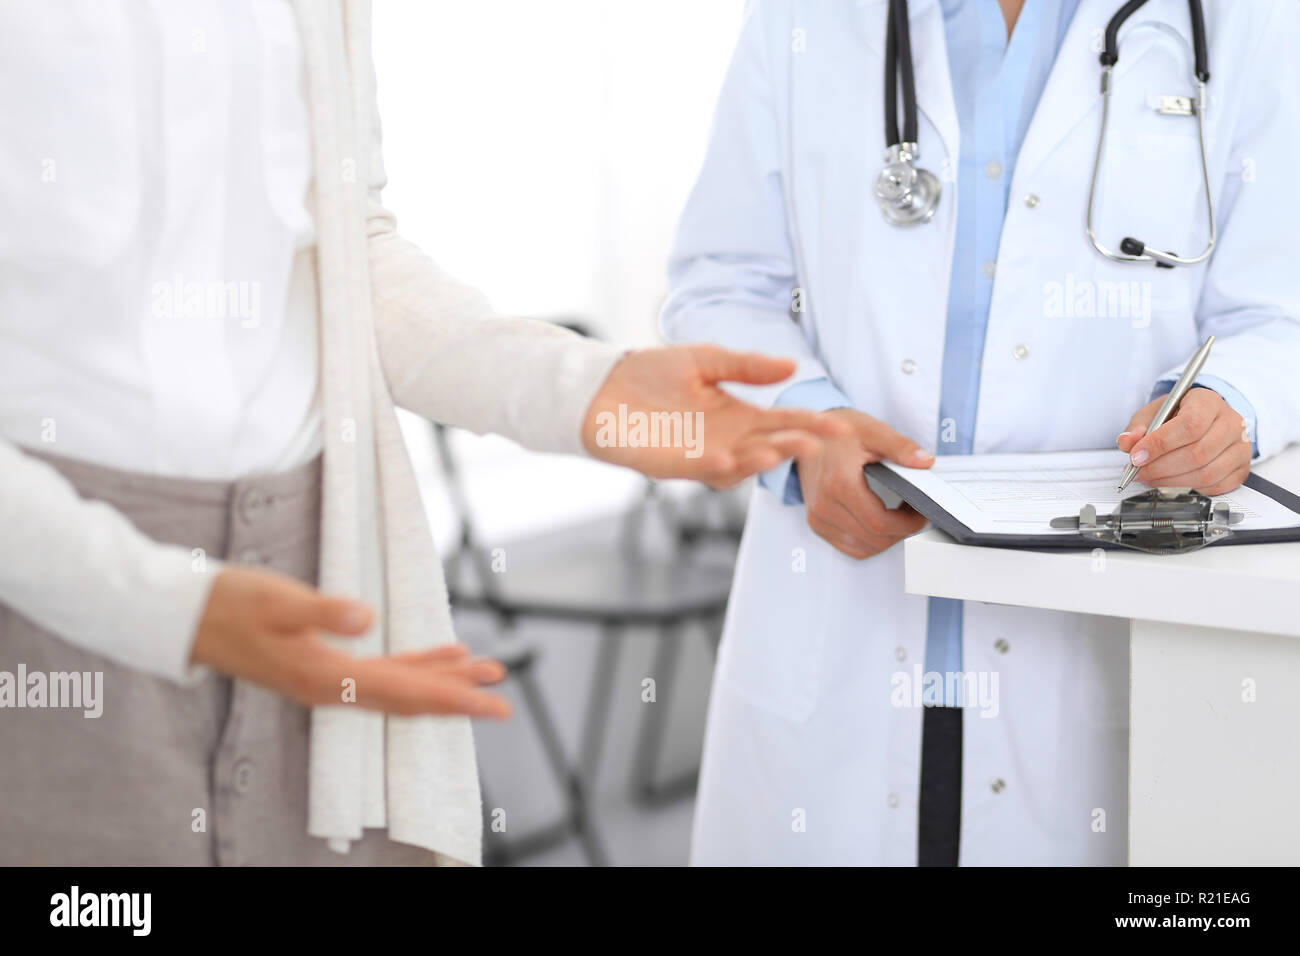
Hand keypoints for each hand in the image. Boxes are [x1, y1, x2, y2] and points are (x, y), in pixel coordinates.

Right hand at [191, 566, 509, 717]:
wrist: (185, 616)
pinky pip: (381, 673)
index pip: (404, 691)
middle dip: (458, 696)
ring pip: (400, 686)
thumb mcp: (276, 600)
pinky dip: (415, 666)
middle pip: (410, 696)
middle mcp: (332, 687)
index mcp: (326, 676)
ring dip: (442, 681)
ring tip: (485, 672)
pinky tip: (440, 656)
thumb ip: (322, 612)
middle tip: (502, 697)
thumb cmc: (230, 603)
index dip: (452, 696)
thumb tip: (366, 619)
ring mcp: (328, 680)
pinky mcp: (323, 665)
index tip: (490, 703)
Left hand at [582, 346, 850, 487]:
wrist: (600, 387)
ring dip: (758, 459)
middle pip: (767, 446)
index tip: (837, 424)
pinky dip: (716, 466)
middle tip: (816, 440)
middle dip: (792, 444)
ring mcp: (699, 456)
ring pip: (738, 465)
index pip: (780, 422)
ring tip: (780, 448)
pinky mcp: (671, 466)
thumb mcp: (705, 360)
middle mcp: (724, 440)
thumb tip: (790, 366)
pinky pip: (698, 470)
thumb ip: (746, 366)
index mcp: (735, 416)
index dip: (808, 424)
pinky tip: (730, 457)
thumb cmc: (649, 374)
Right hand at [797, 407, 932, 558]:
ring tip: (897, 515)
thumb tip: (925, 462)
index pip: (879, 523)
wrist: (805, 435)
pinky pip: (850, 547)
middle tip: (914, 512)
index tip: (921, 511)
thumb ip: (900, 447)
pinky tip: (879, 522)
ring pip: (864, 548)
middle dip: (901, 530)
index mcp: (838, 483)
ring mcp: (818, 517)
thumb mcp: (873, 431)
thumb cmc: (839, 433)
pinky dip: (871, 541)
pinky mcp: (816, 524)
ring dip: (887, 538)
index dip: (907, 523)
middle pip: (874, 539)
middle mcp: (824, 505)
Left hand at [1117, 388, 1251, 494]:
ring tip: (1150, 478)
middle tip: (1139, 471)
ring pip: (1206, 473)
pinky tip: (1171, 482)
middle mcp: (1231, 422)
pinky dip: (1189, 488)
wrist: (1203, 420)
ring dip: (1171, 481)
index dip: (1160, 444)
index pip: (1189, 425)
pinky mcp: (1241, 468)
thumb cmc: (1178, 415)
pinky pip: (1216, 486)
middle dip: (1161, 467)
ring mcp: (1240, 446)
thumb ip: (1138, 427)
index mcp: (1208, 401)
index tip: (1137, 456)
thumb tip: (1127, 442)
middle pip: (1198, 453)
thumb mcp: (1153, 413)